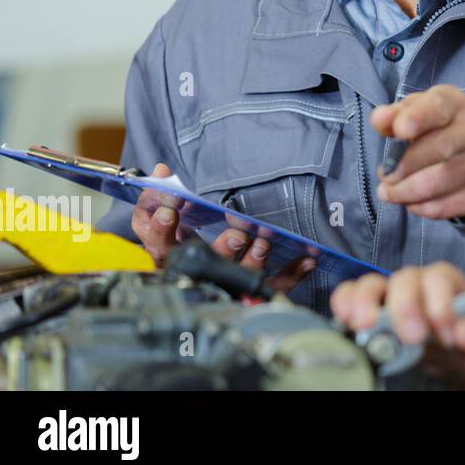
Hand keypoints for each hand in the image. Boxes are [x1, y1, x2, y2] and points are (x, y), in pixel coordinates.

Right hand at [131, 163, 315, 292]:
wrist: (202, 281)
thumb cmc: (183, 242)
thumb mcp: (168, 218)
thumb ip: (162, 196)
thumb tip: (161, 172)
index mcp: (168, 252)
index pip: (156, 241)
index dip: (159, 227)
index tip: (171, 210)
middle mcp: (193, 271)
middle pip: (202, 266)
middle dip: (222, 248)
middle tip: (237, 235)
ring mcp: (222, 284)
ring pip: (236, 276)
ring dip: (253, 259)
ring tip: (265, 243)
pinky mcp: (248, 292)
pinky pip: (272, 285)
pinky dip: (291, 273)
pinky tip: (307, 260)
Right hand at [331, 263, 464, 389]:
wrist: (459, 362)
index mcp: (451, 283)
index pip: (440, 278)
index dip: (440, 304)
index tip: (447, 334)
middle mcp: (419, 284)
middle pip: (405, 280)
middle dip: (405, 307)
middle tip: (413, 338)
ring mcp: (391, 297)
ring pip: (372, 284)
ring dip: (366, 302)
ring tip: (367, 326)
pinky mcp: (370, 312)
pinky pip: (350, 296)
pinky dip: (345, 303)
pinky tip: (346, 320)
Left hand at [371, 85, 464, 219]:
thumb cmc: (447, 129)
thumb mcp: (424, 113)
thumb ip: (397, 114)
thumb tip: (379, 120)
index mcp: (457, 105)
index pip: (438, 107)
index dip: (418, 118)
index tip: (399, 131)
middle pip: (436, 150)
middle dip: (400, 167)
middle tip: (384, 176)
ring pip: (435, 185)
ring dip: (403, 193)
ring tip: (390, 192)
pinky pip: (445, 207)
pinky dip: (420, 208)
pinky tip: (413, 202)